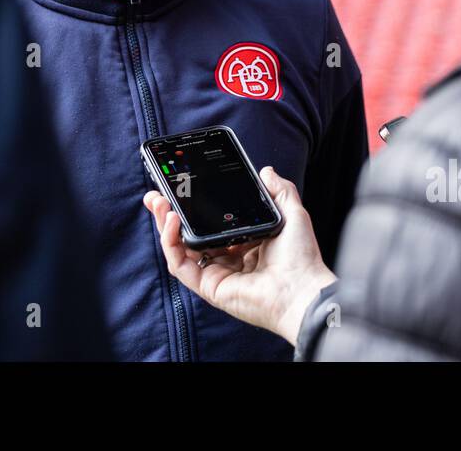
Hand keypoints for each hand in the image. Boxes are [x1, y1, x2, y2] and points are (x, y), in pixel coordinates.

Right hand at [142, 166, 336, 345]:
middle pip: (190, 235)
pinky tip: (172, 220)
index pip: (211, 223)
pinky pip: (180, 265)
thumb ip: (279, 190)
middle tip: (158, 194)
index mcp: (246, 243)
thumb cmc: (302, 258)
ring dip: (164, 225)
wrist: (302, 290)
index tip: (182, 188)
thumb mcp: (291, 213)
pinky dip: (170, 242)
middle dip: (169, 214)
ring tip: (159, 202)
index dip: (195, 207)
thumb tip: (266, 171)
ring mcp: (216, 273)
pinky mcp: (208, 286)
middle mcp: (229, 259)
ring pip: (180, 248)